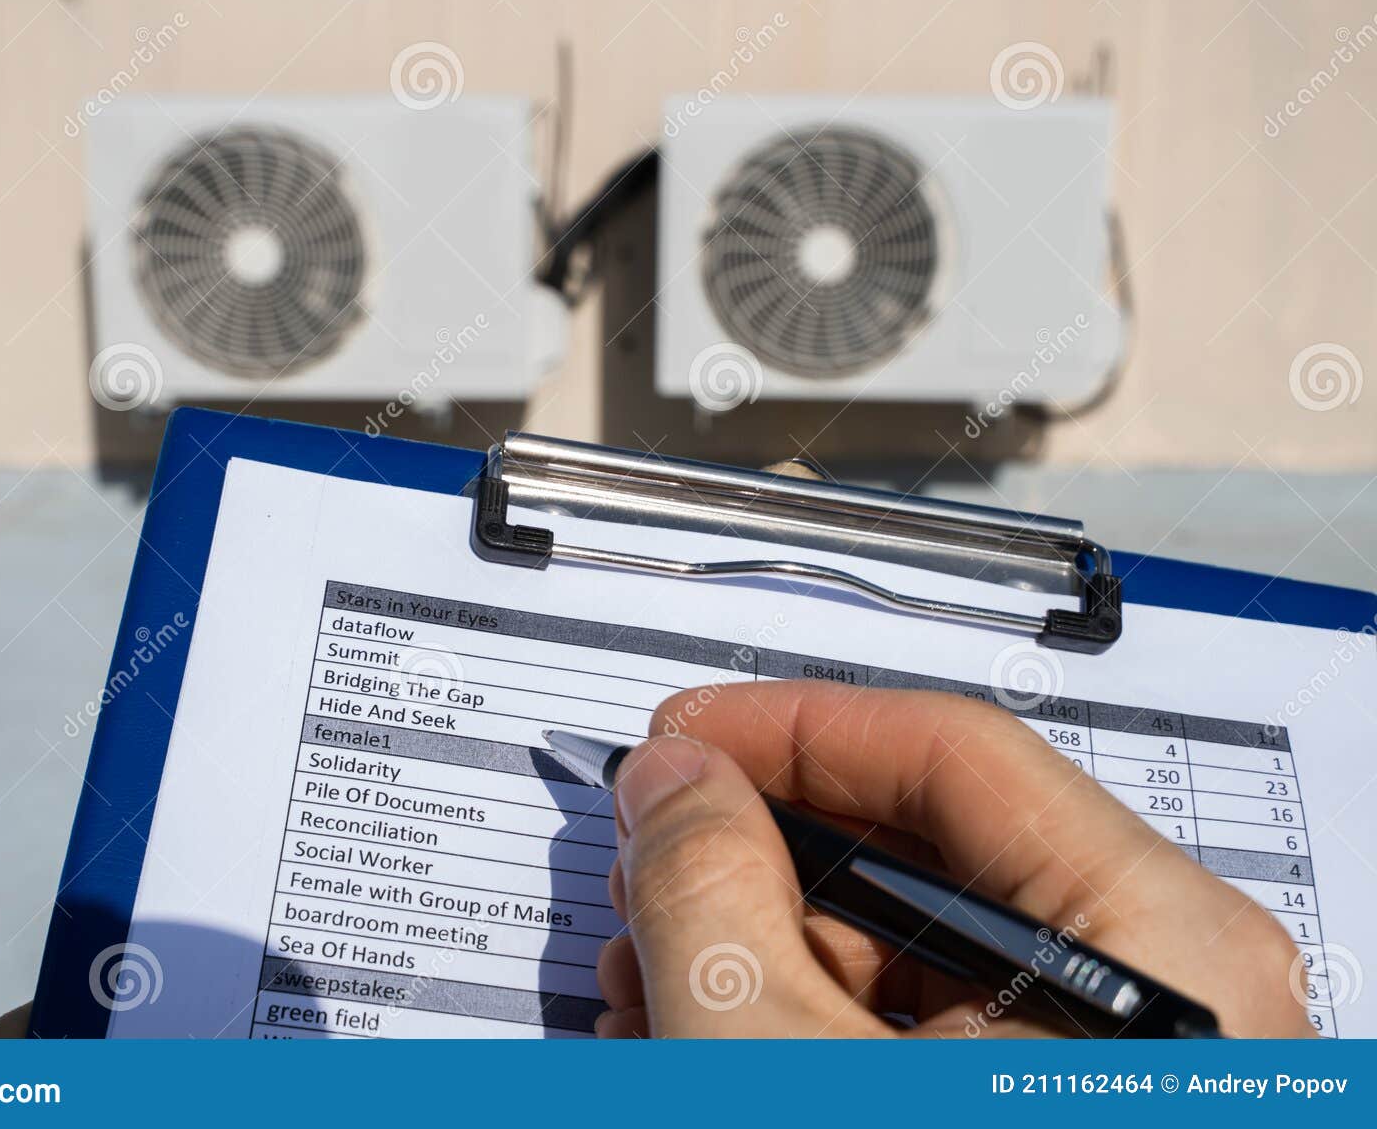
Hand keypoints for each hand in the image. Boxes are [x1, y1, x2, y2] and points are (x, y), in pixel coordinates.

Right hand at [596, 681, 1315, 1038]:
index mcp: (1155, 948)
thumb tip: (671, 784)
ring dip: (762, 941)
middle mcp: (1165, 989)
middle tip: (655, 854)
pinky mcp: (1062, 1100)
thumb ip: (708, 892)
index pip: (956, 750)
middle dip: (755, 852)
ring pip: (917, 943)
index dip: (790, 726)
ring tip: (654, 970)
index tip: (684, 737)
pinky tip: (715, 1029)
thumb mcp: (771, 1051)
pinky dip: (811, 1011)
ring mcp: (1117, 1055)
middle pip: (929, 844)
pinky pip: (926, 1017)